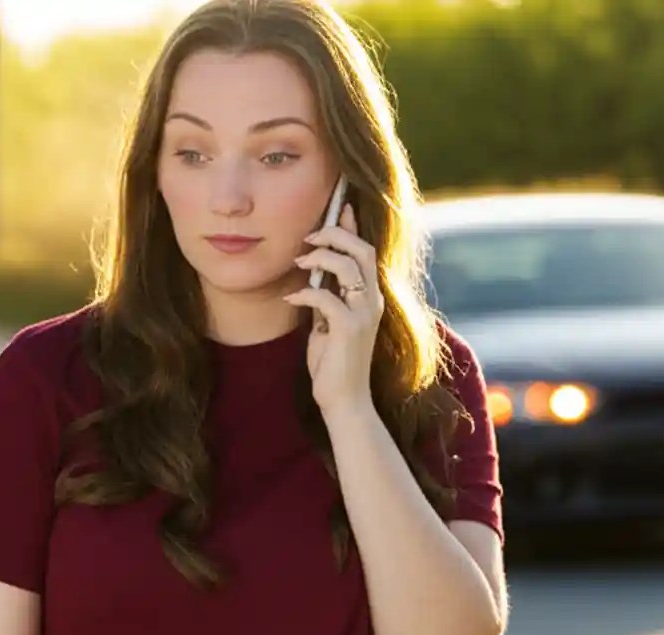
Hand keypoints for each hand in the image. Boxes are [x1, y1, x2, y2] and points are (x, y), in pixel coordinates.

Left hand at [284, 204, 384, 414]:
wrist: (343, 399)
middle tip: (309, 236)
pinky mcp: (350, 329)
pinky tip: (291, 297)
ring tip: (299, 262)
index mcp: (369, 296)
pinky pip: (327, 297)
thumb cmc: (333, 361)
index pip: (365, 251)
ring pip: (348, 267)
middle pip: (361, 250)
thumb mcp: (328, 321)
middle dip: (334, 235)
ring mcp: (364, 314)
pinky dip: (306, 292)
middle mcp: (372, 300)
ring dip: (320, 258)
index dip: (352, 227)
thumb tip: (313, 271)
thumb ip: (328, 296)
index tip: (338, 207)